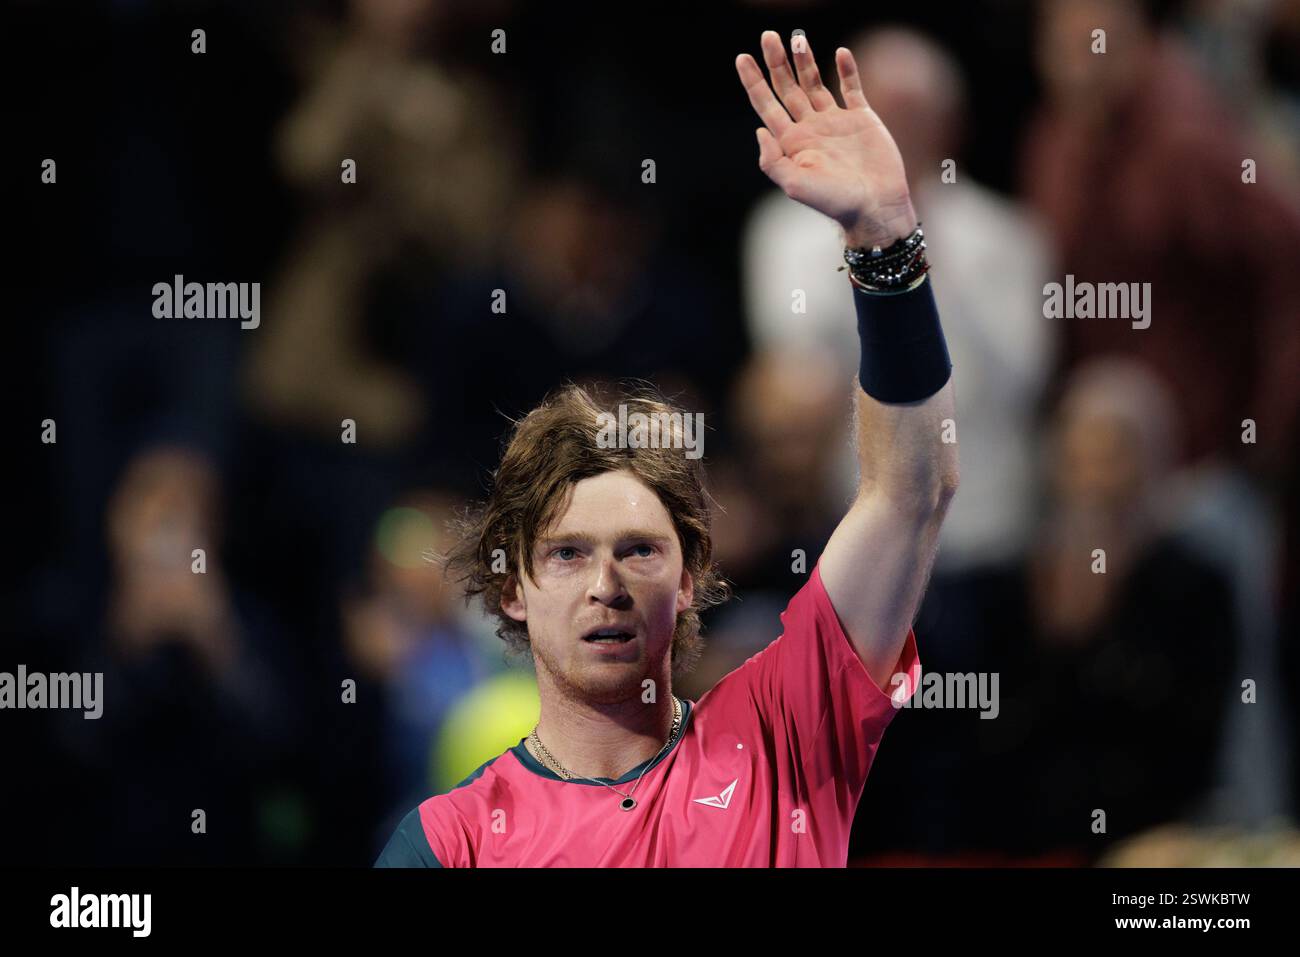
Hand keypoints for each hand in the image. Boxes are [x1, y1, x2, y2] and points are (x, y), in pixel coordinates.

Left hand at [736, 31, 917, 247]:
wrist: (874, 206)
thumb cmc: (834, 201)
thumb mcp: (794, 185)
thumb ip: (772, 160)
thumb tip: (759, 130)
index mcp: (791, 142)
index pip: (766, 105)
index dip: (753, 82)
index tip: (741, 58)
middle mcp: (810, 128)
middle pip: (787, 88)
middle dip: (776, 63)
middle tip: (767, 36)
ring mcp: (835, 121)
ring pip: (815, 83)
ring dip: (805, 61)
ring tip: (797, 38)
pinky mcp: (861, 118)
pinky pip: (851, 88)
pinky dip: (847, 70)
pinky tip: (840, 53)